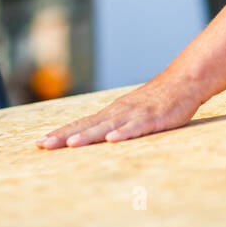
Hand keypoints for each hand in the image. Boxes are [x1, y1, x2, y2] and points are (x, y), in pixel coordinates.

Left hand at [36, 78, 202, 148]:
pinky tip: (112, 140)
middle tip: (44, 145)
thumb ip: (114, 123)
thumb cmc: (157, 100)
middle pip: (88, 125)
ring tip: (71, 144)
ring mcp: (135, 114)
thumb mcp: (131, 112)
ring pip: (108, 126)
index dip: (61, 132)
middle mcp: (119, 111)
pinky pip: (137, 127)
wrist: (184, 81)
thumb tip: (95, 137)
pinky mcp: (154, 118)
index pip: (82, 123)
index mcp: (112, 112)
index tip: (41, 142)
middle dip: (65, 135)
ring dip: (89, 135)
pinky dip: (124, 133)